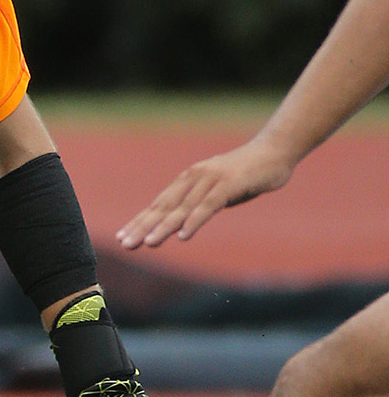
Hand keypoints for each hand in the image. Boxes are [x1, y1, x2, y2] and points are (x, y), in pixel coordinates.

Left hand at [115, 139, 294, 248]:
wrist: (274, 152)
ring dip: (164, 227)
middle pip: (164, 207)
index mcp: (187, 181)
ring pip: (182, 208)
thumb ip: (199, 205)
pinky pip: (208, 206)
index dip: (140, 221)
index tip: (122, 237)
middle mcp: (193, 178)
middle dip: (143, 227)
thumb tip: (181, 223)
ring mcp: (210, 180)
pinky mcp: (229, 184)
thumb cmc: (245, 174)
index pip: (158, 204)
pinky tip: (184, 236)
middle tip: (125, 244)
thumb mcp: (217, 191)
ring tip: (149, 244)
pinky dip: (195, 221)